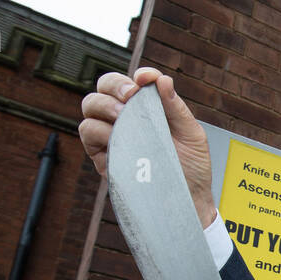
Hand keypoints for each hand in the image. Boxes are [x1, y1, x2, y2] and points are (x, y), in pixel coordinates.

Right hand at [79, 67, 217, 227]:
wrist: (190, 200)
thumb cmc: (192, 167)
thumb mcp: (192, 134)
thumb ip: (176, 106)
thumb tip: (161, 79)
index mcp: (145, 109)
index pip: (129, 83)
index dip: (132, 77)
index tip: (144, 80)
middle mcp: (125, 120)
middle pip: (103, 88)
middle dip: (114, 86)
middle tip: (130, 97)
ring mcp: (112, 137)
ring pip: (90, 108)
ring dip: (104, 106)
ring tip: (123, 116)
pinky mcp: (104, 157)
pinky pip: (88, 134)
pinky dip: (99, 129)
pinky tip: (116, 136)